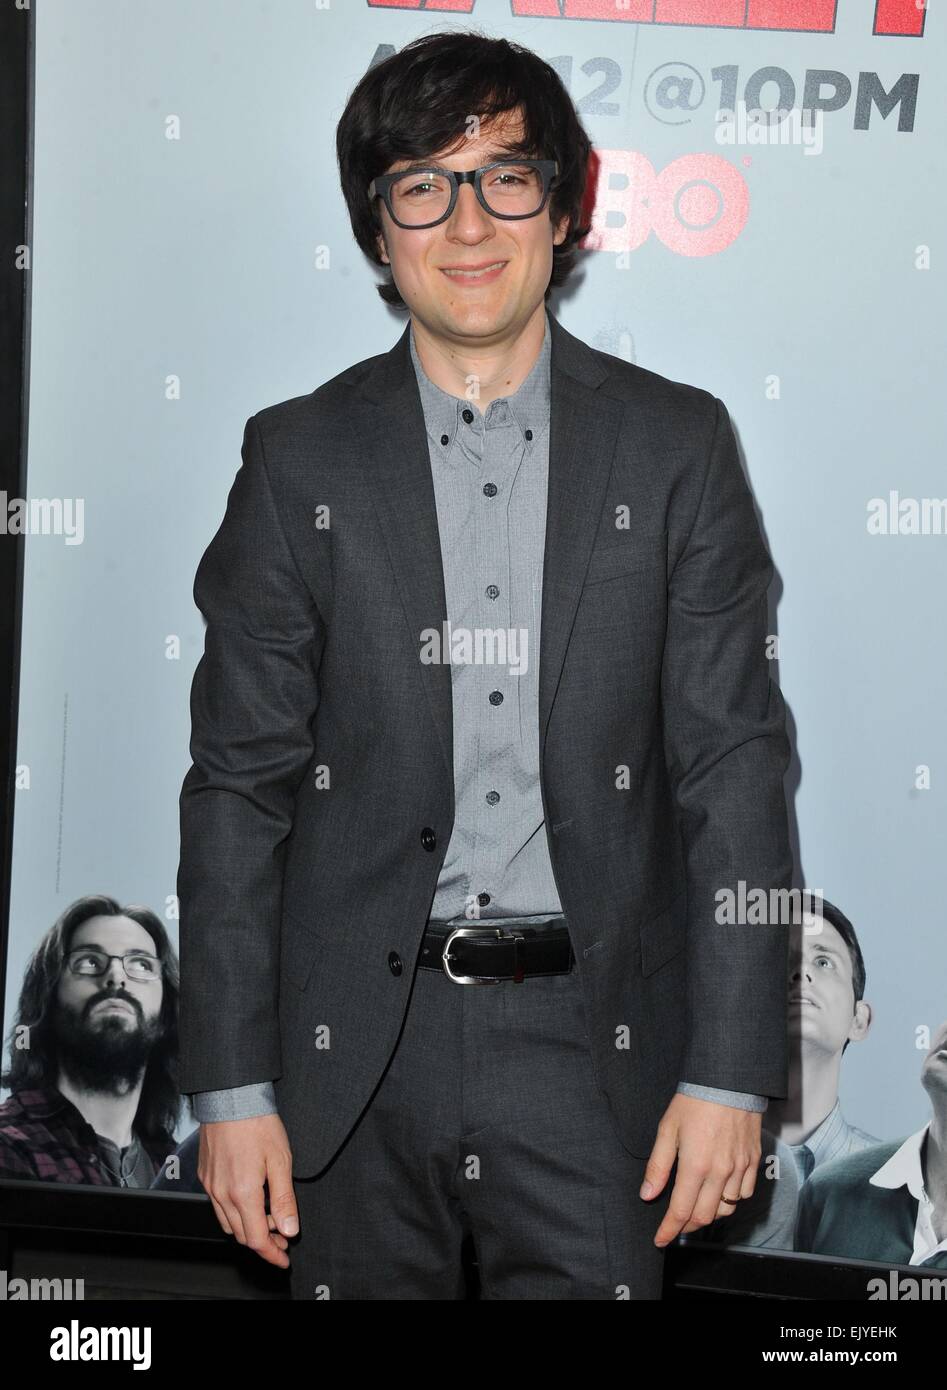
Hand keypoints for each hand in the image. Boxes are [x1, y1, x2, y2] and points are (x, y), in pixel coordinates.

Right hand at [197, 1112, 298, 1267]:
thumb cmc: (257, 1123)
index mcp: (243, 1193)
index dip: (272, 1253)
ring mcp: (211, 1186)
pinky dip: (234, 1212)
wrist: (231, 1097)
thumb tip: (289, 1229)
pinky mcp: (205, 1176)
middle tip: (282, 1237)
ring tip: (269, 1219)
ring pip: (227, 1223)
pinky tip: (250, 1201)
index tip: (283, 1257)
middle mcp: (222, 1194)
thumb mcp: (281, 1160)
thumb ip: (284, 1198)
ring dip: (248, 1228)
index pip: (256, 1238)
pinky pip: (218, 1206)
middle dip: (263, 1242)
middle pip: (241, 1235)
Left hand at [639, 1093, 761, 1246]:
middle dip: (686, 1226)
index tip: (660, 1240)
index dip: (669, 1230)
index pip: (680, 1210)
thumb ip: (658, 1165)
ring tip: (695, 1209)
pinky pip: (744, 1194)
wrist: (729, 1080)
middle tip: (675, 1226)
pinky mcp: (753, 1162)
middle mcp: (721, 1173)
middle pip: (704, 1217)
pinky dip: (731, 1201)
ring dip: (708, 1215)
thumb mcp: (667, 1129)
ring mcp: (740, 1169)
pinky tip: (719, 1193)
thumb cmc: (695, 1102)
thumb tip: (647, 1193)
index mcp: (696, 1166)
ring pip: (725, 1209)